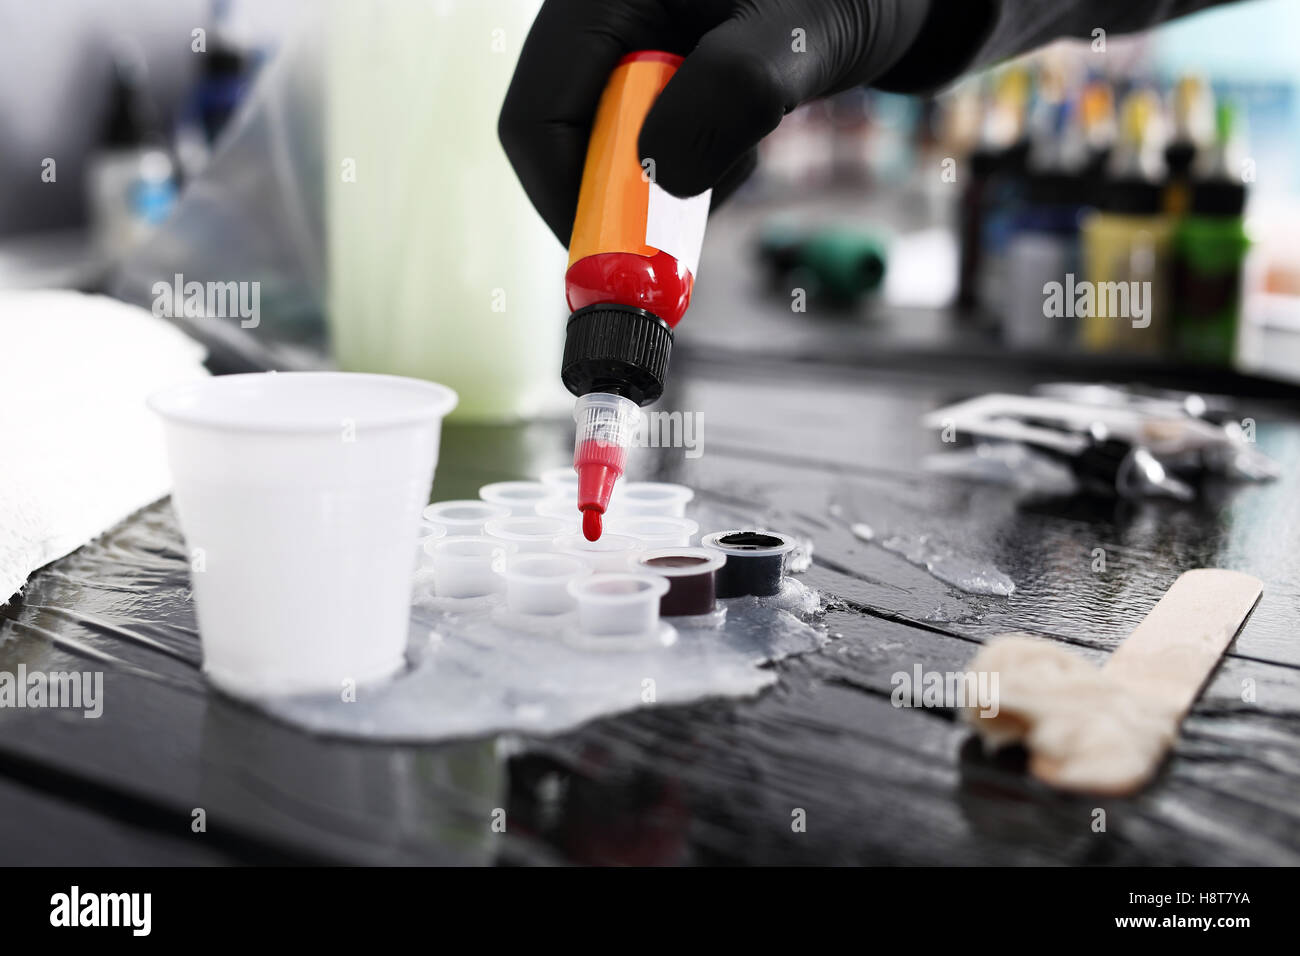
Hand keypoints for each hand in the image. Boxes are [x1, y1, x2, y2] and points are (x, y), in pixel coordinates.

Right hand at [499, 0, 931, 244]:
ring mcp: (618, 51)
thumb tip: (662, 173)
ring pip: (602, 152)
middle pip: (560, 141)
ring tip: (742, 150)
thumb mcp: (797, 40)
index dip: (567, 199)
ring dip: (665, 184)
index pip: (536, 116)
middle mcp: (595, 20)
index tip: (620, 260)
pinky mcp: (645, 80)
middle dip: (624, 194)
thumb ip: (732, 93)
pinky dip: (685, 170)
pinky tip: (738, 140)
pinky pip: (637, 149)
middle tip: (687, 224)